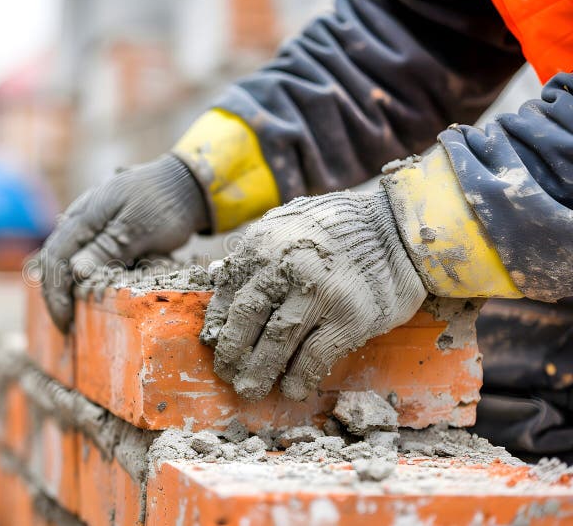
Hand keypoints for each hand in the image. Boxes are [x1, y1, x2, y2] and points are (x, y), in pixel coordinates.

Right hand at [38, 155, 207, 331]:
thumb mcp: (139, 228)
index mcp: (85, 215)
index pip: (56, 257)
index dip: (55, 293)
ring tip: (75, 318)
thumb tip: (75, 272)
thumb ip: (108, 247)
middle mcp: (81, 219)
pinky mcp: (105, 233)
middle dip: (57, 296)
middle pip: (56, 262)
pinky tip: (92, 298)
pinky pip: (88, 259)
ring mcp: (92, 226)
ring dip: (70, 290)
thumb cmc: (165, 202)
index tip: (65, 322)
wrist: (187, 184)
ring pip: (69, 261)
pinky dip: (88, 280)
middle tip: (67, 328)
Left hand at [200, 190, 426, 400]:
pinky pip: (315, 356)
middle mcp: (288, 266)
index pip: (229, 291)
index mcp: (265, 243)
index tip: (215, 344)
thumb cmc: (338, 228)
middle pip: (247, 319)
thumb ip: (256, 251)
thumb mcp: (288, 223)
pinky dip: (300, 377)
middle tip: (228, 374)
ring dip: (259, 372)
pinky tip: (292, 388)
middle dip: (233, 353)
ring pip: (277, 342)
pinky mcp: (351, 317)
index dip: (219, 323)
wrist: (398, 229)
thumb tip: (217, 275)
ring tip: (251, 390)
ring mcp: (321, 293)